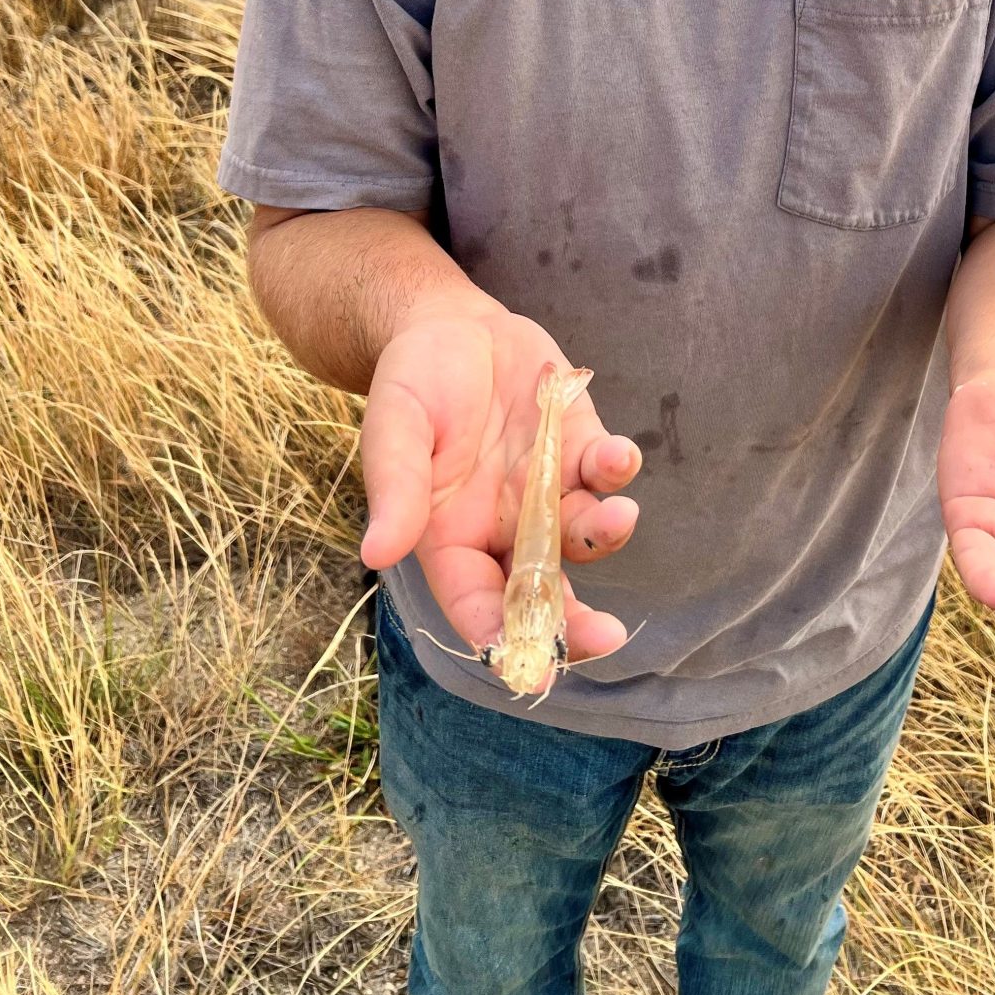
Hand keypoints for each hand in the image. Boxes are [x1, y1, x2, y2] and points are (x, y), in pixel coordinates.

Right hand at [357, 303, 640, 667]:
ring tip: (619, 515)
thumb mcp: (393, 426)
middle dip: (575, 620)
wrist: (449, 324)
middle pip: (544, 591)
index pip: (476, 604)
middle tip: (604, 637)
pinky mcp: (579, 445)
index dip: (500, 638)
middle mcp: (505, 527)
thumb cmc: (410, 382)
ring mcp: (548, 489)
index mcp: (451, 538)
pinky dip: (616, 469)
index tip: (530, 670)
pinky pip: (604, 472)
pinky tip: (617, 455)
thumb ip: (395, 488)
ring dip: (605, 533)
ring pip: (583, 534)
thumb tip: (376, 553)